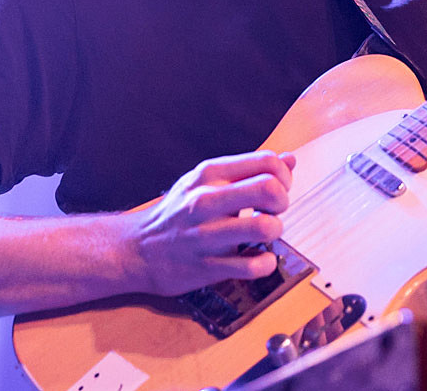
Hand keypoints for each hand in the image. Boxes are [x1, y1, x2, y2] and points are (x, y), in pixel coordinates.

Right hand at [126, 150, 295, 296]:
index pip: (266, 161)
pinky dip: (265, 263)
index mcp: (209, 174)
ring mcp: (206, 235)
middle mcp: (207, 200)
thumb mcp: (206, 181)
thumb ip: (247, 170)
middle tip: (273, 211)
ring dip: (275, 231)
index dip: (284, 176)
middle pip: (269, 189)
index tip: (278, 189)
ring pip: (264, 227)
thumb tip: (289, 159)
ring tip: (265, 235)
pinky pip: (252, 266)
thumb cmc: (178, 212)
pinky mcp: (207, 267)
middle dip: (283, 201)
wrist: (137, 249)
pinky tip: (259, 258)